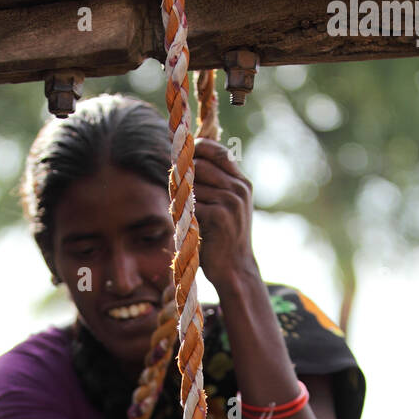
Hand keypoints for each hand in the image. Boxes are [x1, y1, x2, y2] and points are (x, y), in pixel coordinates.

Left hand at [193, 138, 255, 286]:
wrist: (235, 268)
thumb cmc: (225, 238)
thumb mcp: (228, 207)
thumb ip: (217, 185)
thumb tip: (187, 162)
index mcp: (242, 183)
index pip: (218, 152)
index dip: (197, 150)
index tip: (182, 157)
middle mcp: (239, 188)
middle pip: (200, 165)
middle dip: (182, 175)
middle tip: (175, 189)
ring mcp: (230, 201)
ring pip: (192, 183)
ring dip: (180, 195)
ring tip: (183, 211)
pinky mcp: (219, 215)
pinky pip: (189, 204)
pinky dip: (182, 212)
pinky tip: (186, 223)